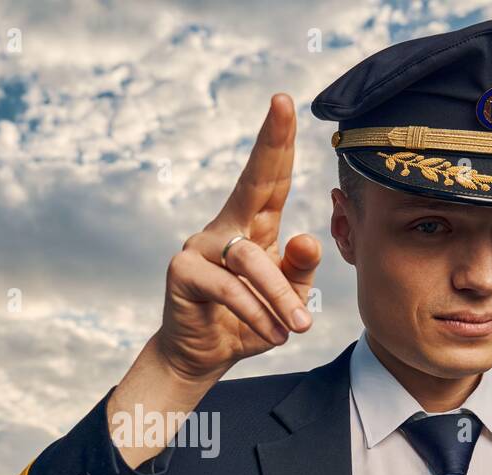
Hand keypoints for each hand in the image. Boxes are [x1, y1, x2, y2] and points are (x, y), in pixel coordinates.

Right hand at [157, 92, 321, 384]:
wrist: (203, 357)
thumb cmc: (247, 323)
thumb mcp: (286, 299)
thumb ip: (299, 271)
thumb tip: (307, 236)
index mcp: (253, 226)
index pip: (270, 179)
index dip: (278, 141)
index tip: (284, 101)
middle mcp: (226, 227)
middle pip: (253, 184)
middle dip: (271, 144)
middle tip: (285, 106)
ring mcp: (201, 246)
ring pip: (251, 260)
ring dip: (280, 296)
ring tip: (300, 328)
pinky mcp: (184, 272)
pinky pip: (230, 289)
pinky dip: (256, 313)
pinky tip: (273, 335)